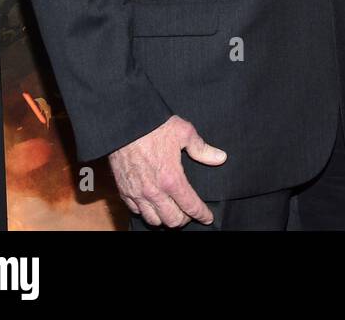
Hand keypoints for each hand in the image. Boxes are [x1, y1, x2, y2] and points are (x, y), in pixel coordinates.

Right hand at [108, 115, 225, 227]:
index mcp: (172, 179)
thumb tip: (220, 157)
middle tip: (189, 212)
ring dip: (165, 218)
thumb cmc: (155, 126)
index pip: (191, 206)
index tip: (207, 218)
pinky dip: (146, 211)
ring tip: (172, 210)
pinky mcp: (123, 190)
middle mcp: (154, 191)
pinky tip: (153, 203)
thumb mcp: (185, 133)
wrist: (125, 124)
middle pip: (172, 220)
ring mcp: (137, 193)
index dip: (202, 215)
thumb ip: (202, 149)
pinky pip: (135, 211)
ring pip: (153, 220)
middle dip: (184, 219)